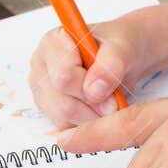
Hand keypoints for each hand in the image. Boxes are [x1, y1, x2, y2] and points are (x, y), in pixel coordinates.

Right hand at [29, 11, 159, 127]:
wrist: (124, 56)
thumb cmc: (121, 47)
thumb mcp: (125, 48)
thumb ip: (110, 66)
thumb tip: (93, 91)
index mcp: (54, 42)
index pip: (64, 76)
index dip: (89, 90)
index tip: (112, 93)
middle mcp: (41, 64)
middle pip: (61, 102)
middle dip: (93, 108)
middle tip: (114, 104)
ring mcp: (42, 87)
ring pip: (62, 117)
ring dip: (91, 117)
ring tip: (109, 104)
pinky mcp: (47, 106)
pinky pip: (64, 125)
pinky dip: (85, 123)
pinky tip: (98, 109)